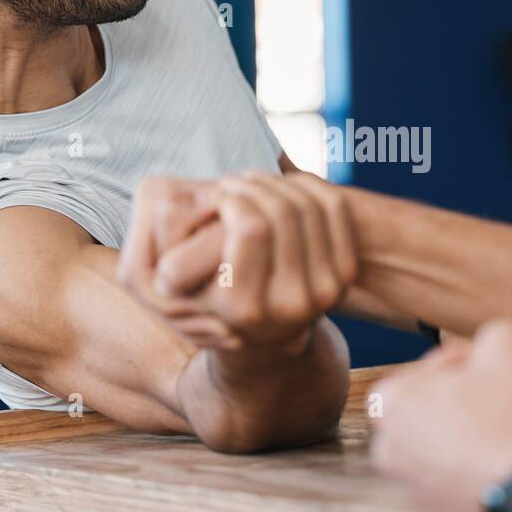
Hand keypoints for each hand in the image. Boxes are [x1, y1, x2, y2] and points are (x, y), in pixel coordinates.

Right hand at [117, 171, 357, 351]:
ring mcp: (324, 289)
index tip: (219, 195)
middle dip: (254, 184)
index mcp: (243, 308)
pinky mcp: (344, 274)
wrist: (261, 330)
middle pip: (282, 211)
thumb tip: (169, 205)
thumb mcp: (175, 284)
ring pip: (307, 204)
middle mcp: (291, 304)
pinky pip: (332, 205)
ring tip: (252, 180)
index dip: (233, 199)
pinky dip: (307, 185)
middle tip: (235, 181)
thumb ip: (167, 249)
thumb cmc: (207, 297)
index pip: (251, 226)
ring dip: (277, 180)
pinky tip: (285, 184)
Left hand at [370, 319, 511, 511]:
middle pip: (432, 414)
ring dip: (471, 443)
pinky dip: (480, 479)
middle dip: (463, 406)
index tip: (491, 371)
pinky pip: (461, 489)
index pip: (428, 368)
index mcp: (389, 402)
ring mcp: (413, 494)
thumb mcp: (508, 340)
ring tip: (510, 437)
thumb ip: (486, 335)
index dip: (465, 364)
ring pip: (445, 454)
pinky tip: (510, 469)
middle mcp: (388, 451)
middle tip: (503, 402)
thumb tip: (485, 353)